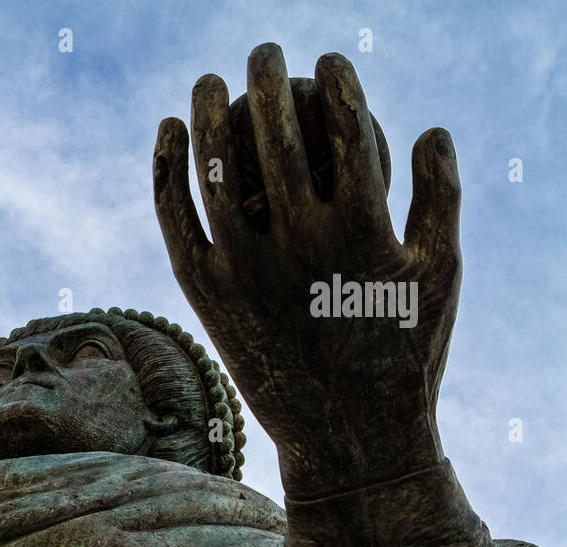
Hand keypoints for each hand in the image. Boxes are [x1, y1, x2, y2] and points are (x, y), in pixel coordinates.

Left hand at [153, 43, 461, 495]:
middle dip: (268, 78)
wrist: (346, 434)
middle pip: (275, 136)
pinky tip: (165, 133)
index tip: (331, 60)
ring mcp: (243, 269)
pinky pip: (175, 218)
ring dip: (206, 112)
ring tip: (208, 81)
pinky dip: (166, 170)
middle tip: (263, 50)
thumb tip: (428, 128)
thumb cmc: (404, 352)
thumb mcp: (442, 276)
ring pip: (214, 170)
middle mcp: (297, 245)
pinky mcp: (202, 293)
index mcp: (362, 231)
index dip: (338, 82)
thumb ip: (441, 198)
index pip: (347, 130)